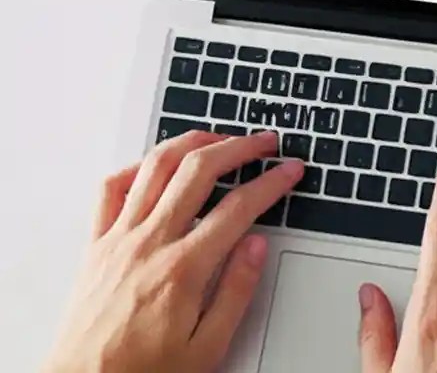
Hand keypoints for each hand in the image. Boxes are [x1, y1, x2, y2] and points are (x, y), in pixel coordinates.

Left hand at [44, 130, 302, 372]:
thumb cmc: (142, 372)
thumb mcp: (208, 346)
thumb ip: (236, 291)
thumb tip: (255, 246)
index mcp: (183, 269)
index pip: (239, 207)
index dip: (272, 182)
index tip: (290, 171)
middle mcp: (149, 244)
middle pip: (199, 170)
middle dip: (239, 147)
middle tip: (264, 143)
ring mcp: (118, 239)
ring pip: (156, 166)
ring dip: (192, 142)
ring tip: (219, 137)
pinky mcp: (96, 243)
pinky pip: (112, 188)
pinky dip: (137, 166)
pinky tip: (156, 164)